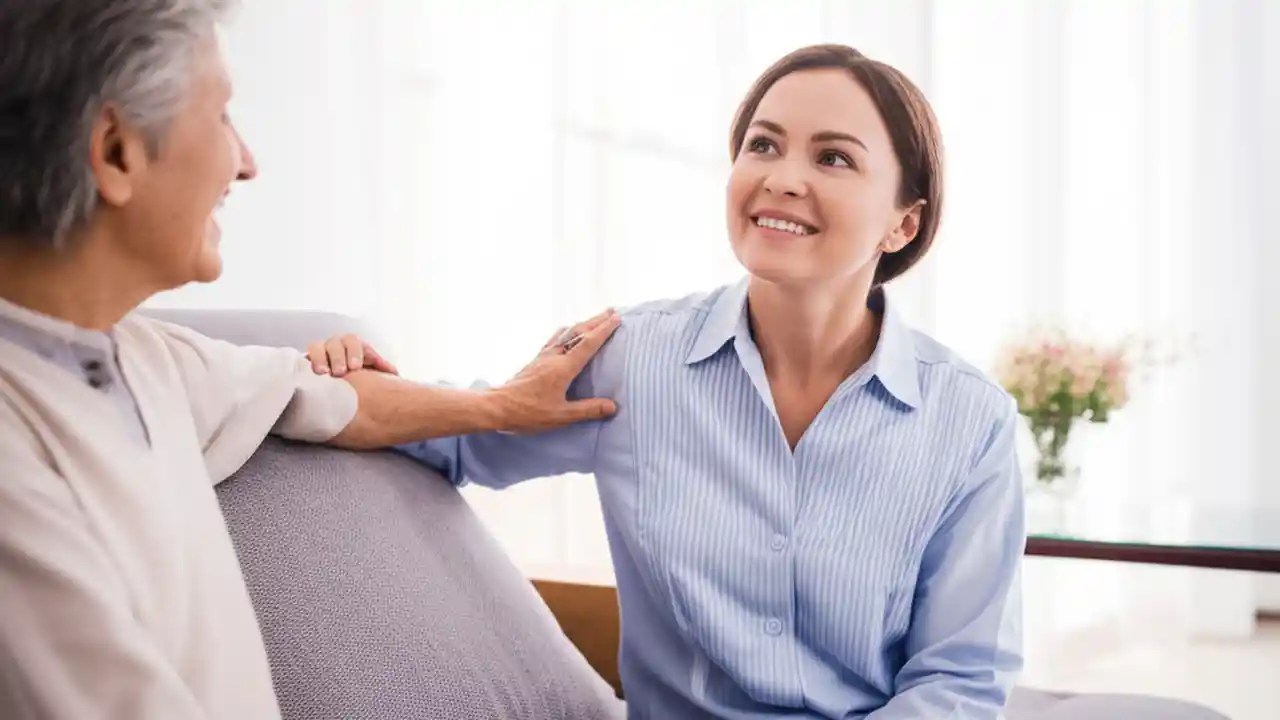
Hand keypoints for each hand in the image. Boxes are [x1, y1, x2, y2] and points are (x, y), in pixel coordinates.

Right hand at [306, 334, 398, 377]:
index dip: (354, 352)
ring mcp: (320, 350)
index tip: (355, 366)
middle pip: (335, 343)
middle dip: (337, 357)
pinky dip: (306, 363)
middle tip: (340, 372)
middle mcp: (336, 344)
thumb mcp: (372, 369)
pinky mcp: (307, 360)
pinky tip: (308, 373)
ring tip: (322, 372)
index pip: (353, 342)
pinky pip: (304, 357)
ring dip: (319, 358)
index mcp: (353, 344)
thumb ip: (380, 367)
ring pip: (316, 347)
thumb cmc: (360, 373)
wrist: (344, 381)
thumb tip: (392, 371)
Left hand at [490, 308, 621, 432]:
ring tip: (594, 319)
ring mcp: (543, 356)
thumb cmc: (528, 412)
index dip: (603, 330)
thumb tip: (612, 406)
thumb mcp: (561, 415)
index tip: (616, 319)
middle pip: (578, 332)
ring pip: (566, 333)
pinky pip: (555, 339)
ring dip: (582, 324)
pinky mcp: (536, 360)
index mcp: (563, 367)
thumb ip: (588, 410)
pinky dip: (566, 332)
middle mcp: (553, 356)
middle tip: (611, 311)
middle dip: (596, 321)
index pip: (588, 343)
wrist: (497, 407)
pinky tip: (566, 333)